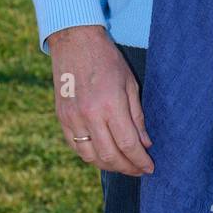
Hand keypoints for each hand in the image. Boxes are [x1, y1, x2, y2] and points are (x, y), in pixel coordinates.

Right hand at [48, 24, 153, 175]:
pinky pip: (76, 147)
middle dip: (128, 168)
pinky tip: (103, 155)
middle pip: (110, 155)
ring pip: (91, 156)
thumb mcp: (130, 84)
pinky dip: (91, 156)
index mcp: (111, 105)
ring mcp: (73, 118)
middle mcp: (90, 115)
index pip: (128, 144)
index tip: (150, 168)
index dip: (140, 160)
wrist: (75, 42)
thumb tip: (145, 144)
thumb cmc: (108, 60)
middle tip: (139, 170)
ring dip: (109, 166)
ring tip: (123, 165)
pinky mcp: (62, 118)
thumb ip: (137, 116)